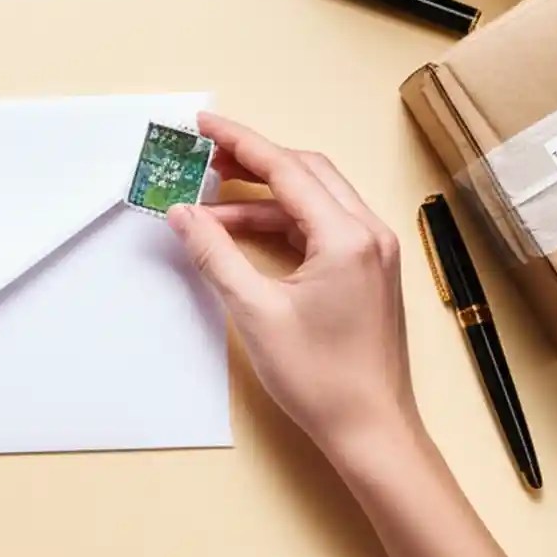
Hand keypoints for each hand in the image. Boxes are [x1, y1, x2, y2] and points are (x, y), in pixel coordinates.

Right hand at [168, 112, 413, 449]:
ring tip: (211, 205)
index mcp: (346, 237)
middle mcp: (368, 234)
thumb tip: (183, 214)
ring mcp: (373, 253)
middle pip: (305, 172)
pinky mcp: (368, 272)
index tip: (204, 125)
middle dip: (252, 160)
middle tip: (204, 158)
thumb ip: (215, 254)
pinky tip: (244, 235)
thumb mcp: (255, 312)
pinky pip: (321, 227)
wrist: (371, 430)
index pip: (286, 169)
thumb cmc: (322, 380)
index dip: (240, 142)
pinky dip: (282, 223)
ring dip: (263, 197)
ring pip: (314, 199)